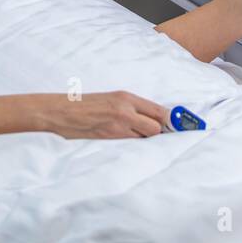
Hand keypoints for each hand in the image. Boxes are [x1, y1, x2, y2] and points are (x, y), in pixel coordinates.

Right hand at [45, 90, 167, 139]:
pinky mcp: (110, 137)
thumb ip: (129, 107)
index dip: (173, 121)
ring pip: (147, 136)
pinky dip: (135, 145)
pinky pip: (132, 144)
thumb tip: (151, 119)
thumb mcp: (109, 100)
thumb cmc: (83, 106)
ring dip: (147, 140)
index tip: (182, 127)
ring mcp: (118, 124)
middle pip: (158, 125)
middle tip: (157, 137)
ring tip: (139, 140)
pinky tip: (130, 145)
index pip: (159, 110)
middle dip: (160, 133)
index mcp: (126, 97)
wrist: (59, 112)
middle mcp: (126, 108)